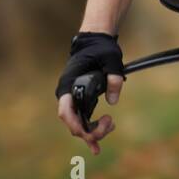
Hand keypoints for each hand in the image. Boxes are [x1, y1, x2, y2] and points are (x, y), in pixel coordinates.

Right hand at [56, 32, 124, 153]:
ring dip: (94, 131)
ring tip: (112, 124)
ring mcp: (74, 99)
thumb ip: (113, 77)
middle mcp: (68, 94)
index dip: (74, 124)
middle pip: (73, 122)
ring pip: (79, 125)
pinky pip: (84, 120)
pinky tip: (103, 137)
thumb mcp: (111, 59)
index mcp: (69, 83)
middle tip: (111, 123)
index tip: (86, 132)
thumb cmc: (101, 49)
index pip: (65, 110)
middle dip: (90, 131)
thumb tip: (113, 102)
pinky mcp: (82, 101)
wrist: (95, 42)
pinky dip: (93, 129)